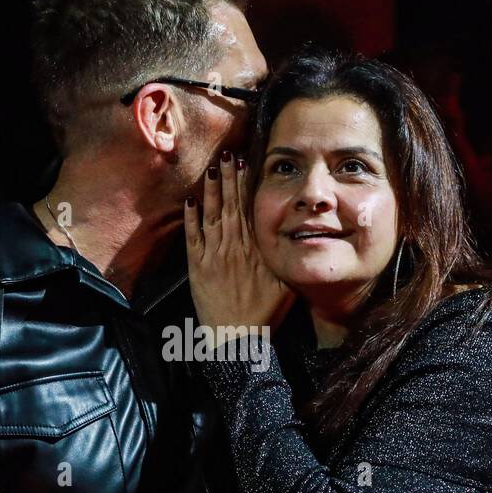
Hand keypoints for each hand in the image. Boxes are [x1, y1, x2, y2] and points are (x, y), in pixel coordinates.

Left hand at [184, 152, 291, 341]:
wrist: (237, 337)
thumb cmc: (265, 314)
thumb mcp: (286, 285)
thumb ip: (287, 260)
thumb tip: (300, 240)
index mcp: (256, 249)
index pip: (251, 209)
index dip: (247, 186)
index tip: (245, 165)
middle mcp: (234, 247)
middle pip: (231, 206)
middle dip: (229, 179)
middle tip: (227, 155)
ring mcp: (214, 255)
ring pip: (212, 216)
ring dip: (212, 191)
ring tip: (212, 169)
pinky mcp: (197, 267)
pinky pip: (192, 236)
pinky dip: (191, 218)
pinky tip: (191, 200)